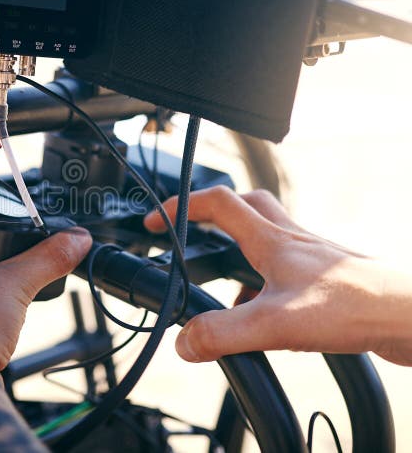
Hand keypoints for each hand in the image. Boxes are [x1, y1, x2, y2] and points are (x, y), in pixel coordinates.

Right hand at [144, 186, 411, 365]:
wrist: (409, 317)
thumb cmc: (355, 307)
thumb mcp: (274, 323)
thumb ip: (223, 332)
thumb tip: (184, 341)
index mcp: (271, 240)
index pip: (217, 203)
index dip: (180, 206)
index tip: (157, 221)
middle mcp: (291, 241)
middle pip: (245, 205)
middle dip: (212, 214)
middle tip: (193, 234)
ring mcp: (312, 258)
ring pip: (267, 237)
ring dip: (240, 250)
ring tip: (226, 286)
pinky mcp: (328, 279)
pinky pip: (288, 268)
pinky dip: (267, 282)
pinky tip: (268, 315)